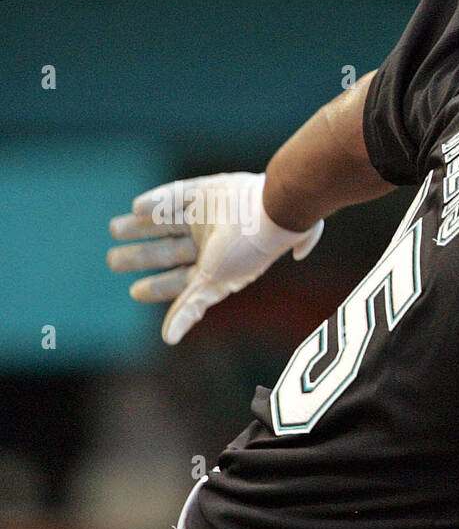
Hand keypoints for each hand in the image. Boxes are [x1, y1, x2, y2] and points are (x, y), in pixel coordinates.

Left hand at [106, 172, 322, 343]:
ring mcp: (208, 215)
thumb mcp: (214, 283)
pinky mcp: (206, 189)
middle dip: (141, 257)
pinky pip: (177, 193)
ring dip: (141, 226)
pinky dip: (156, 200)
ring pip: (167, 222)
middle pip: (169, 251)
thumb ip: (190, 308)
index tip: (134, 292)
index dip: (159, 287)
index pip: (182, 280)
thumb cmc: (248, 251)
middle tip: (113, 261)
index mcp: (216, 267)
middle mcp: (211, 242)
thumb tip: (167, 340)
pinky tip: (136, 207)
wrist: (274, 211)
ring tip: (114, 229)